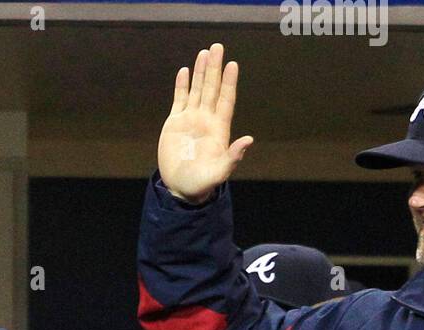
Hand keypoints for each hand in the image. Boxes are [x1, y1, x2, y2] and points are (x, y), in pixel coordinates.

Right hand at [158, 43, 253, 204]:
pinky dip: (182, 86)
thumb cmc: (202, 183)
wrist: (180, 188)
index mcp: (218, 128)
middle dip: (214, 69)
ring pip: (197, 90)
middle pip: (211, 89)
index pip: (225, 99)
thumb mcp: (219, 172)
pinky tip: (184, 71)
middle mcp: (206, 119)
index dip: (229, 82)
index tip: (232, 65)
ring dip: (200, 72)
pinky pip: (180, 100)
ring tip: (203, 53)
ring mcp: (191, 119)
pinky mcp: (175, 123)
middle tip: (217, 47)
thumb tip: (248, 140)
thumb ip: (233, 157)